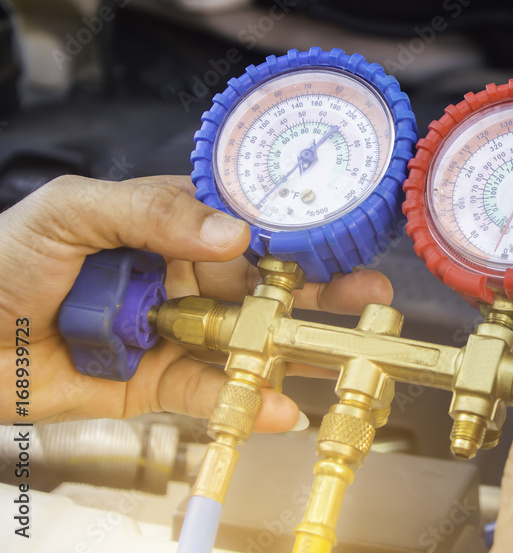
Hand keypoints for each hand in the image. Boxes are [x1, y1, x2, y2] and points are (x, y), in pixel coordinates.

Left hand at [0, 175, 391, 430]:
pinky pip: (209, 391)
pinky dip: (244, 400)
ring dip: (297, 348)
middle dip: (319, 291)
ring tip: (347, 352)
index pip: (243, 225)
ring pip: (247, 340)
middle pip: (262, 285)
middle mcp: (180, 278)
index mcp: (167, 226)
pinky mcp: (155, 384)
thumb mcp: (72, 211)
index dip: (295, 231)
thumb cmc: (1, 258)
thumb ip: (152, 213)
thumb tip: (234, 234)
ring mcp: (173, 332)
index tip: (342, 236)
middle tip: (370, 296)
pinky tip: (279, 406)